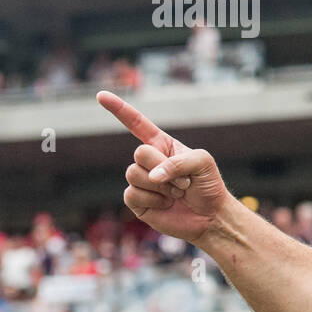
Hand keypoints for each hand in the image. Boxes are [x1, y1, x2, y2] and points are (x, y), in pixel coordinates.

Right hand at [97, 90, 231, 244]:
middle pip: (139, 153)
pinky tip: (166, 204)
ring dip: (161, 186)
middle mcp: (149, 161)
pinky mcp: (136, 200)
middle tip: (184, 182)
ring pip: (133, 174)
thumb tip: (152, 176)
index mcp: (162, 145)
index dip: (119, 109)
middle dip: (164, 168)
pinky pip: (132, 194)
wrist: (210, 216)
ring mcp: (140, 180)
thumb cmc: (208, 185)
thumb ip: (178, 162)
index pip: (137, 124)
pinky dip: (154, 200)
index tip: (101, 95)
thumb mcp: (203, 162)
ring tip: (177, 193)